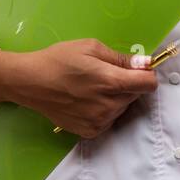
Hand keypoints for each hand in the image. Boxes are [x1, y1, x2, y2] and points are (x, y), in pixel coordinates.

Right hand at [0, 39, 156, 138]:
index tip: (136, 69)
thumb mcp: (91, 47)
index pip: (149, 84)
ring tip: (92, 86)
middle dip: (128, 84)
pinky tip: (86, 100)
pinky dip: (104, 109)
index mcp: (111, 82)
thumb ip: (120, 58)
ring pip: (123, 107)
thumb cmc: (60, 59)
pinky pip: (109, 119)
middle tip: (105, 73)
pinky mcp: (90, 131)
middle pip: (135, 95)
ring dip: (115, 97)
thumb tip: (144, 64)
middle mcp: (108, 106)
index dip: (146, 74)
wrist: (31, 82)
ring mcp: (99, 121)